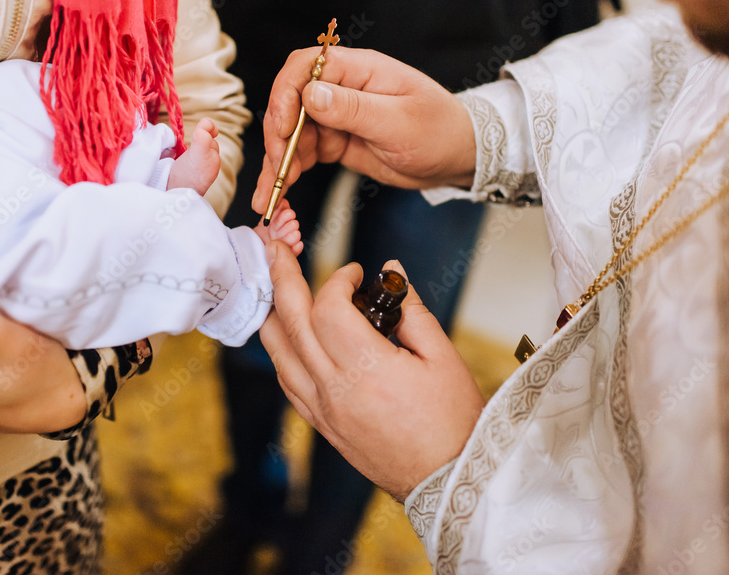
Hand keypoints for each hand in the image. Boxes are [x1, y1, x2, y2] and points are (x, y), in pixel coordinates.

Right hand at [252, 47, 476, 213]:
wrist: (456, 158)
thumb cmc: (439, 131)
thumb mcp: (399, 122)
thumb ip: (354, 109)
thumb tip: (310, 95)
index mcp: (359, 70)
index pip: (306, 67)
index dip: (286, 94)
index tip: (284, 127)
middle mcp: (342, 89)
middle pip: (291, 101)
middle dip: (278, 134)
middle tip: (278, 167)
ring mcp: (336, 116)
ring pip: (292, 131)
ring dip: (278, 160)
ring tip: (270, 193)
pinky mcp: (335, 141)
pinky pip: (302, 153)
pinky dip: (287, 172)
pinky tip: (276, 193)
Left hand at [259, 241, 483, 499]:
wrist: (449, 481)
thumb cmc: (454, 423)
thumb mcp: (443, 357)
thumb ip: (411, 309)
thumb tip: (392, 270)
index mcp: (368, 369)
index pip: (328, 308)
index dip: (338, 278)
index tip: (356, 271)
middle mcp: (335, 388)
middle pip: (292, 321)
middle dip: (282, 276)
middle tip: (277, 247)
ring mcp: (323, 409)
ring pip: (278, 353)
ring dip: (274, 313)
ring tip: (275, 286)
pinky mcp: (321, 425)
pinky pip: (287, 382)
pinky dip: (283, 352)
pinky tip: (289, 336)